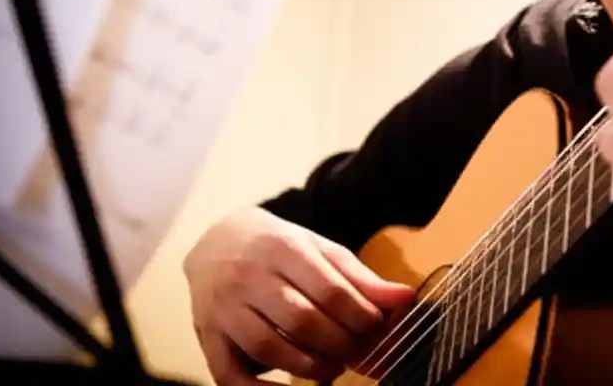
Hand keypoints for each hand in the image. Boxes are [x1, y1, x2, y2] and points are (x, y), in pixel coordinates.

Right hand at [183, 206, 415, 383]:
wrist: (217, 240)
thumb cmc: (279, 248)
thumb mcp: (319, 250)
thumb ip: (359, 277)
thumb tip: (406, 298)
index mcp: (283, 248)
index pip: (330, 290)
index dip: (360, 316)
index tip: (376, 328)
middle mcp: (248, 276)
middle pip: (302, 320)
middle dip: (338, 343)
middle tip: (356, 351)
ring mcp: (223, 307)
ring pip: (269, 347)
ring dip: (308, 366)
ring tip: (332, 368)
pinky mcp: (207, 334)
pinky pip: (229, 373)